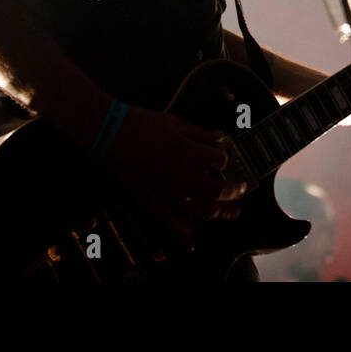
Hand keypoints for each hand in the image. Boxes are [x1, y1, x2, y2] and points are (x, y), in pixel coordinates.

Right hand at [101, 106, 247, 240]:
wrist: (109, 133)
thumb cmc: (142, 123)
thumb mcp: (175, 122)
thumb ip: (199, 133)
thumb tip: (219, 135)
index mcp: (190, 152)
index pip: (219, 160)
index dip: (223, 158)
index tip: (221, 157)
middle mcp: (183, 175)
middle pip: (217, 190)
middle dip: (233, 191)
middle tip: (241, 190)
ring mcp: (167, 191)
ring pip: (200, 210)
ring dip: (218, 212)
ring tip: (229, 212)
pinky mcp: (150, 201)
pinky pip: (171, 221)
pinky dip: (184, 228)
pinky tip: (193, 229)